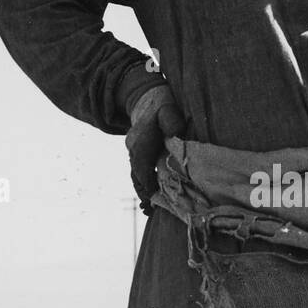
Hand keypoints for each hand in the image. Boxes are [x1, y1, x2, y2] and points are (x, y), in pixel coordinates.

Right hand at [125, 85, 184, 210]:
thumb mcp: (169, 109)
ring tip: (148, 209)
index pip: (142, 166)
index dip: (147, 182)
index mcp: (140, 140)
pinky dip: (143, 183)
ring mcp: (132, 150)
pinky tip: (148, 197)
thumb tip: (175, 134)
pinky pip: (137, 171)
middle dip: (144, 192)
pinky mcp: (136, 153)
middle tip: (150, 210)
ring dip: (142, 191)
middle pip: (137, 174)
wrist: (145, 97)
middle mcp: (133, 147)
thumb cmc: (162, 104)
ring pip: (136, 175)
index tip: (154, 196)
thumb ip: (172, 120)